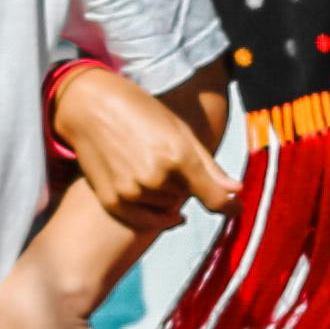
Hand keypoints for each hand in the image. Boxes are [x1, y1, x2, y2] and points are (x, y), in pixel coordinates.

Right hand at [51, 65, 236, 238]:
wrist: (92, 107)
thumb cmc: (142, 113)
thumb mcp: (181, 131)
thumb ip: (210, 166)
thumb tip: (237, 190)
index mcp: (179, 157)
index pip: (215, 199)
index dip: (231, 207)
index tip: (237, 208)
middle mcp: (156, 179)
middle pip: (187, 200)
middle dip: (185, 186)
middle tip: (168, 162)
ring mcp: (132, 192)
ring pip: (166, 209)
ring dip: (166, 197)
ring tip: (151, 168)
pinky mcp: (113, 201)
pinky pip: (143, 220)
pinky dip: (152, 215)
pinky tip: (153, 197)